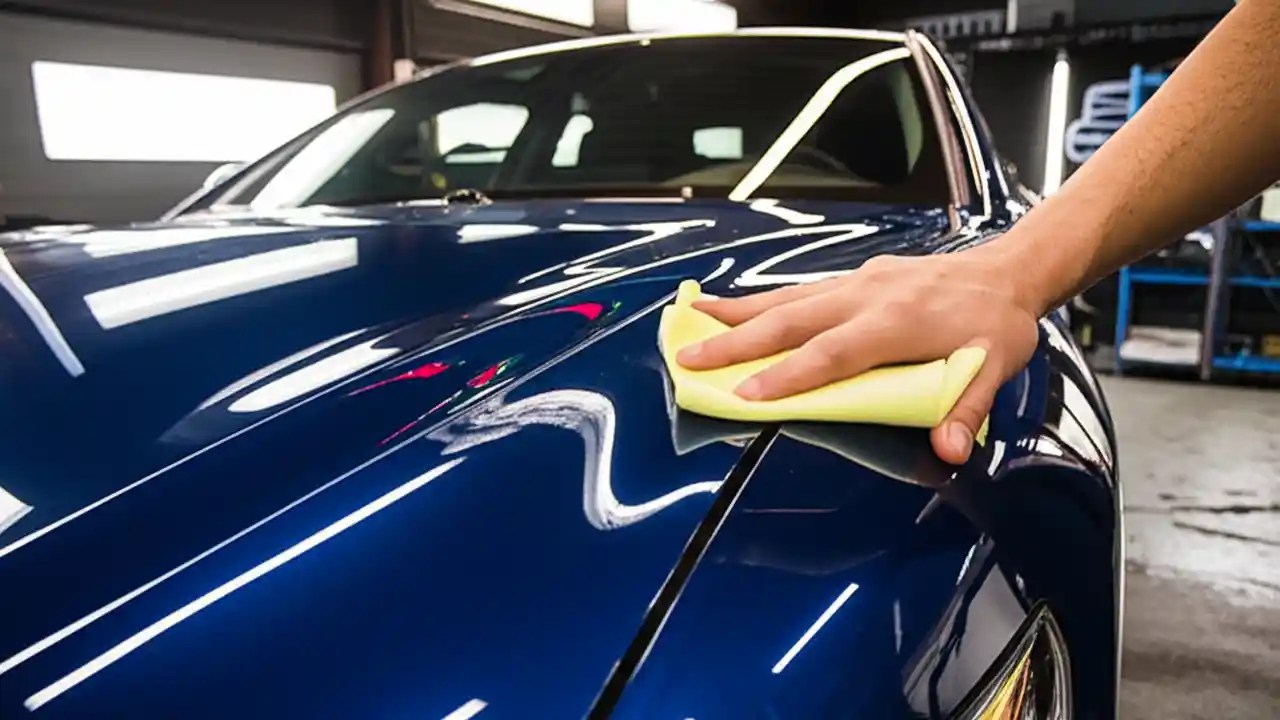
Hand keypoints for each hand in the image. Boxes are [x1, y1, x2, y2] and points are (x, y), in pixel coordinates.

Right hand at [676, 248, 1041, 463]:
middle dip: (736, 341)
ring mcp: (858, 282)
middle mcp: (868, 296)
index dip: (787, 375)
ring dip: (738, 313)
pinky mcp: (855, 277)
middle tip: (689, 357)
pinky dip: (762, 300)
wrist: (1007, 270)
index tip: (743, 393)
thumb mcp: (996, 367)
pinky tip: (735, 307)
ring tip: (693, 321)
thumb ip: (967, 408)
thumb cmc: (998, 323)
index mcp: (897, 322)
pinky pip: (800, 289)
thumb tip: (947, 449)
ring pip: (788, 298)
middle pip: (791, 320)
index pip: (831, 354)